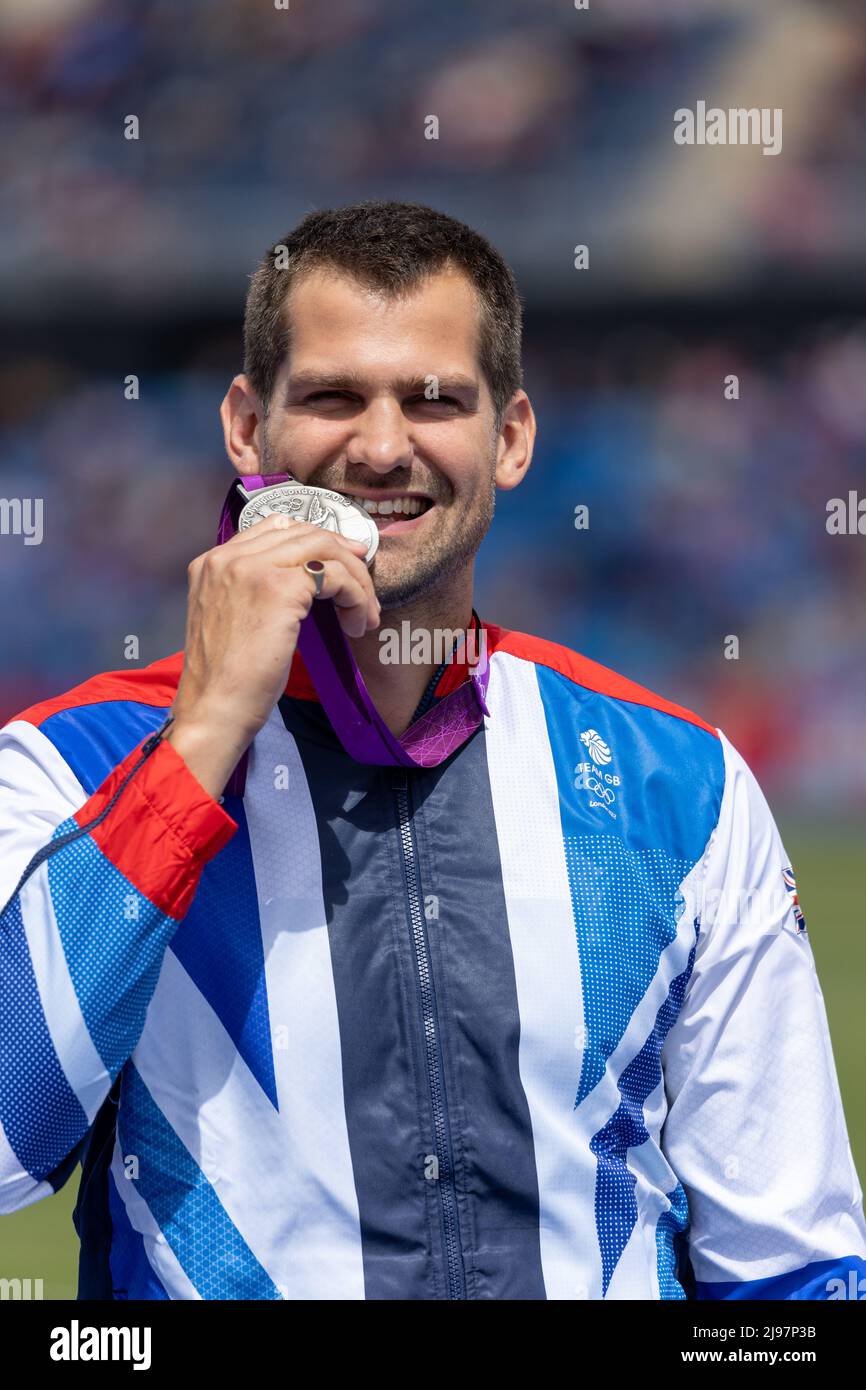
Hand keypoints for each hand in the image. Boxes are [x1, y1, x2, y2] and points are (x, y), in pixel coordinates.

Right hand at [164, 515, 379, 794]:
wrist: (215, 709)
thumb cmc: (227, 680)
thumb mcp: (233, 620)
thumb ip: (255, 590)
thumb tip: (309, 580)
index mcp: (212, 562)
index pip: (275, 527)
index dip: (316, 540)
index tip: (344, 559)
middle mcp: (229, 557)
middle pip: (305, 534)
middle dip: (343, 558)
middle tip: (365, 586)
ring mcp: (252, 568)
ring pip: (324, 550)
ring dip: (356, 580)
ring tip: (365, 614)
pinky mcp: (279, 588)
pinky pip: (335, 577)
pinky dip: (356, 596)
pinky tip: (356, 624)